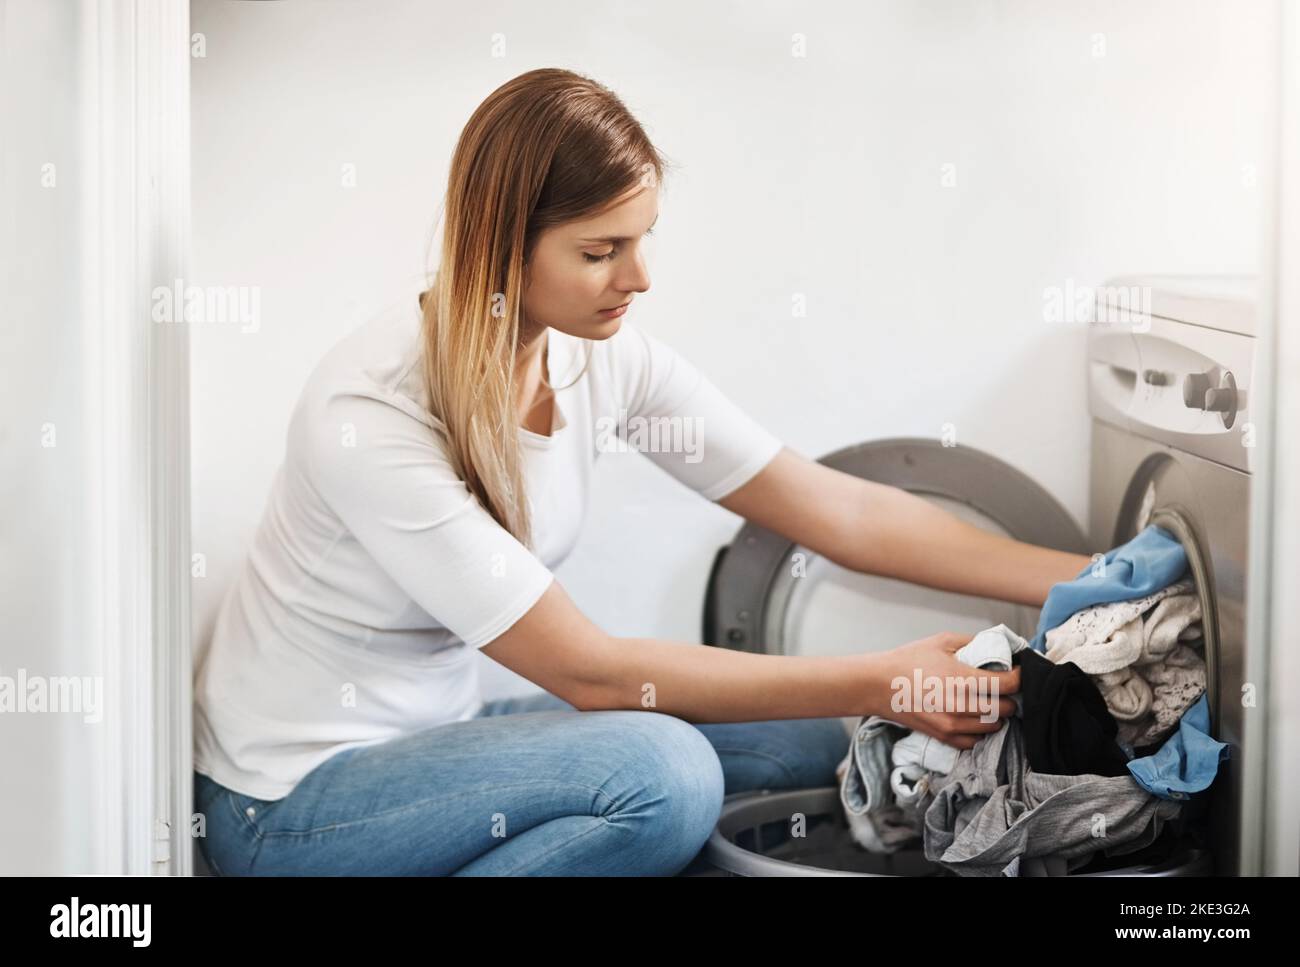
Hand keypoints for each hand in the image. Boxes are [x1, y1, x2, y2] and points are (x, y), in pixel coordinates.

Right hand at [868, 631, 1019, 749]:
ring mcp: (952, 724)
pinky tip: (974, 718)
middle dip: (1010, 697)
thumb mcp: (942, 641)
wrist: (878, 685)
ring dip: (997, 715)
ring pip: (994, 726)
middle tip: (1004, 688)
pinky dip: (980, 731)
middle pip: (1006, 708)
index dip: (1020, 676)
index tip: (1018, 671)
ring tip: (991, 703)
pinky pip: (975, 741)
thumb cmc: (909, 660)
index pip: (1009, 684)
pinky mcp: (944, 736)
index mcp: (962, 679)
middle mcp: (960, 705)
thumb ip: (973, 642)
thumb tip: (998, 645)